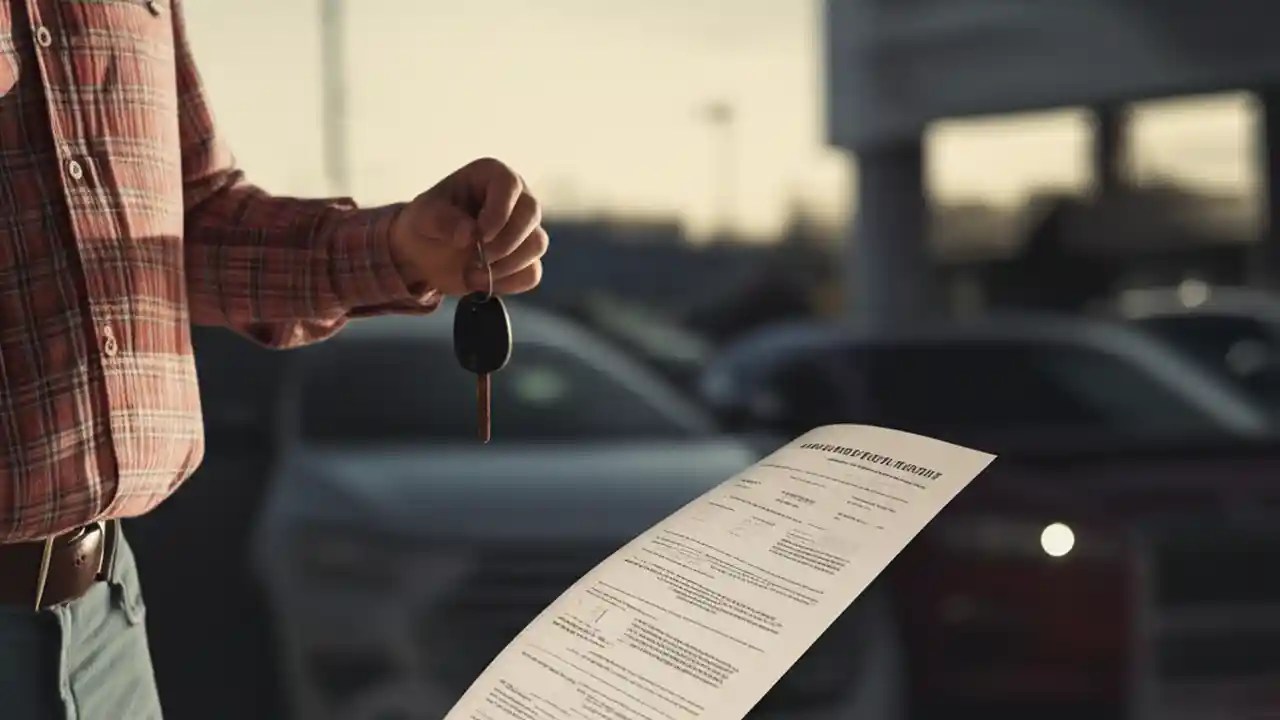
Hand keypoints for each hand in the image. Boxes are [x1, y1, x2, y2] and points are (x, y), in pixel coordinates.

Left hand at [389, 157, 548, 296]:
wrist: (427, 254)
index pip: (510, 185)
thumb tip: (469, 234)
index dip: (500, 211)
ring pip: (536, 245)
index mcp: (491, 175)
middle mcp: (515, 198)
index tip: (480, 235)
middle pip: (531, 214)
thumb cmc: (427, 223)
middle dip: (505, 243)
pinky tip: (484, 282)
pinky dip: (509, 282)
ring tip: (473, 273)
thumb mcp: (423, 217)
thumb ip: (442, 220)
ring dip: (506, 266)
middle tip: (477, 258)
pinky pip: (532, 273)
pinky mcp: (526, 258)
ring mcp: (525, 228)